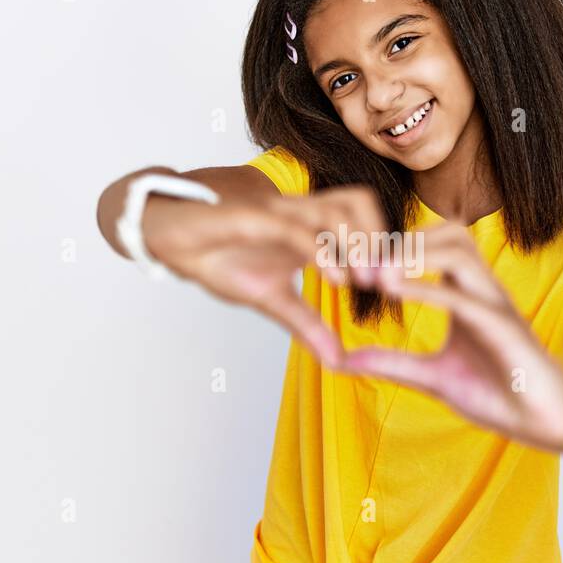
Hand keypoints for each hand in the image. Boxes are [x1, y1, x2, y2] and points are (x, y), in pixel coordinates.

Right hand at [149, 186, 387, 368]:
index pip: (361, 217)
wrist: (167, 234)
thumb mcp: (268, 298)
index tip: (396, 287)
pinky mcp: (251, 218)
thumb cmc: (218, 256)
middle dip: (381, 237)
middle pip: (358, 201)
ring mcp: (277, 212)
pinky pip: (295, 228)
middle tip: (390, 280)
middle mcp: (299, 213)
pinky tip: (337, 280)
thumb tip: (337, 360)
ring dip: (358, 243)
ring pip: (334, 208)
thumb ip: (305, 323)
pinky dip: (321, 252)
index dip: (384, 244)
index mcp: (308, 227)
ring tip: (367, 282)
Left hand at [342, 222, 562, 451]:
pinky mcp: (504, 329)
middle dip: (405, 238)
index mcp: (466, 295)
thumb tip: (345, 361)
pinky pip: (463, 297)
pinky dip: (426, 288)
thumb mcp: (432, 377)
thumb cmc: (498, 396)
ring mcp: (495, 305)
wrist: (545, 423)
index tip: (355, 263)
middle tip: (364, 261)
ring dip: (414, 254)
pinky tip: (393, 291)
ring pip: (459, 251)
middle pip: (450, 231)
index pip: (434, 245)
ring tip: (375, 273)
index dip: (394, 246)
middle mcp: (482, 290)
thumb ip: (392, 364)